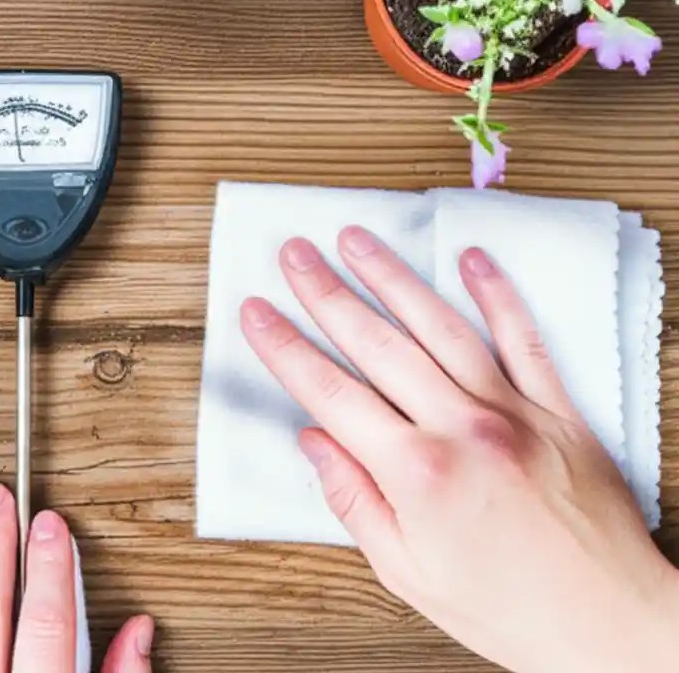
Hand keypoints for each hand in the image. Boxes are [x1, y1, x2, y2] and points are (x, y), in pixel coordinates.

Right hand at [240, 227, 678, 672]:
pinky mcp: (557, 412)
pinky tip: (471, 260)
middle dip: (327, 294)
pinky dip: (497, 296)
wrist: (607, 624)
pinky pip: (524, 340)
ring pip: (440, 329)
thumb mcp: (405, 570)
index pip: (330, 393)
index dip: (286, 348)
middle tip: (296, 254)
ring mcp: (513, 413)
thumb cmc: (509, 609)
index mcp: (415, 473)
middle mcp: (462, 430)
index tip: (257, 314)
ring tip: (356, 240)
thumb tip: (315, 442)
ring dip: (393, 278)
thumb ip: (354, 499)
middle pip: (378, 345)